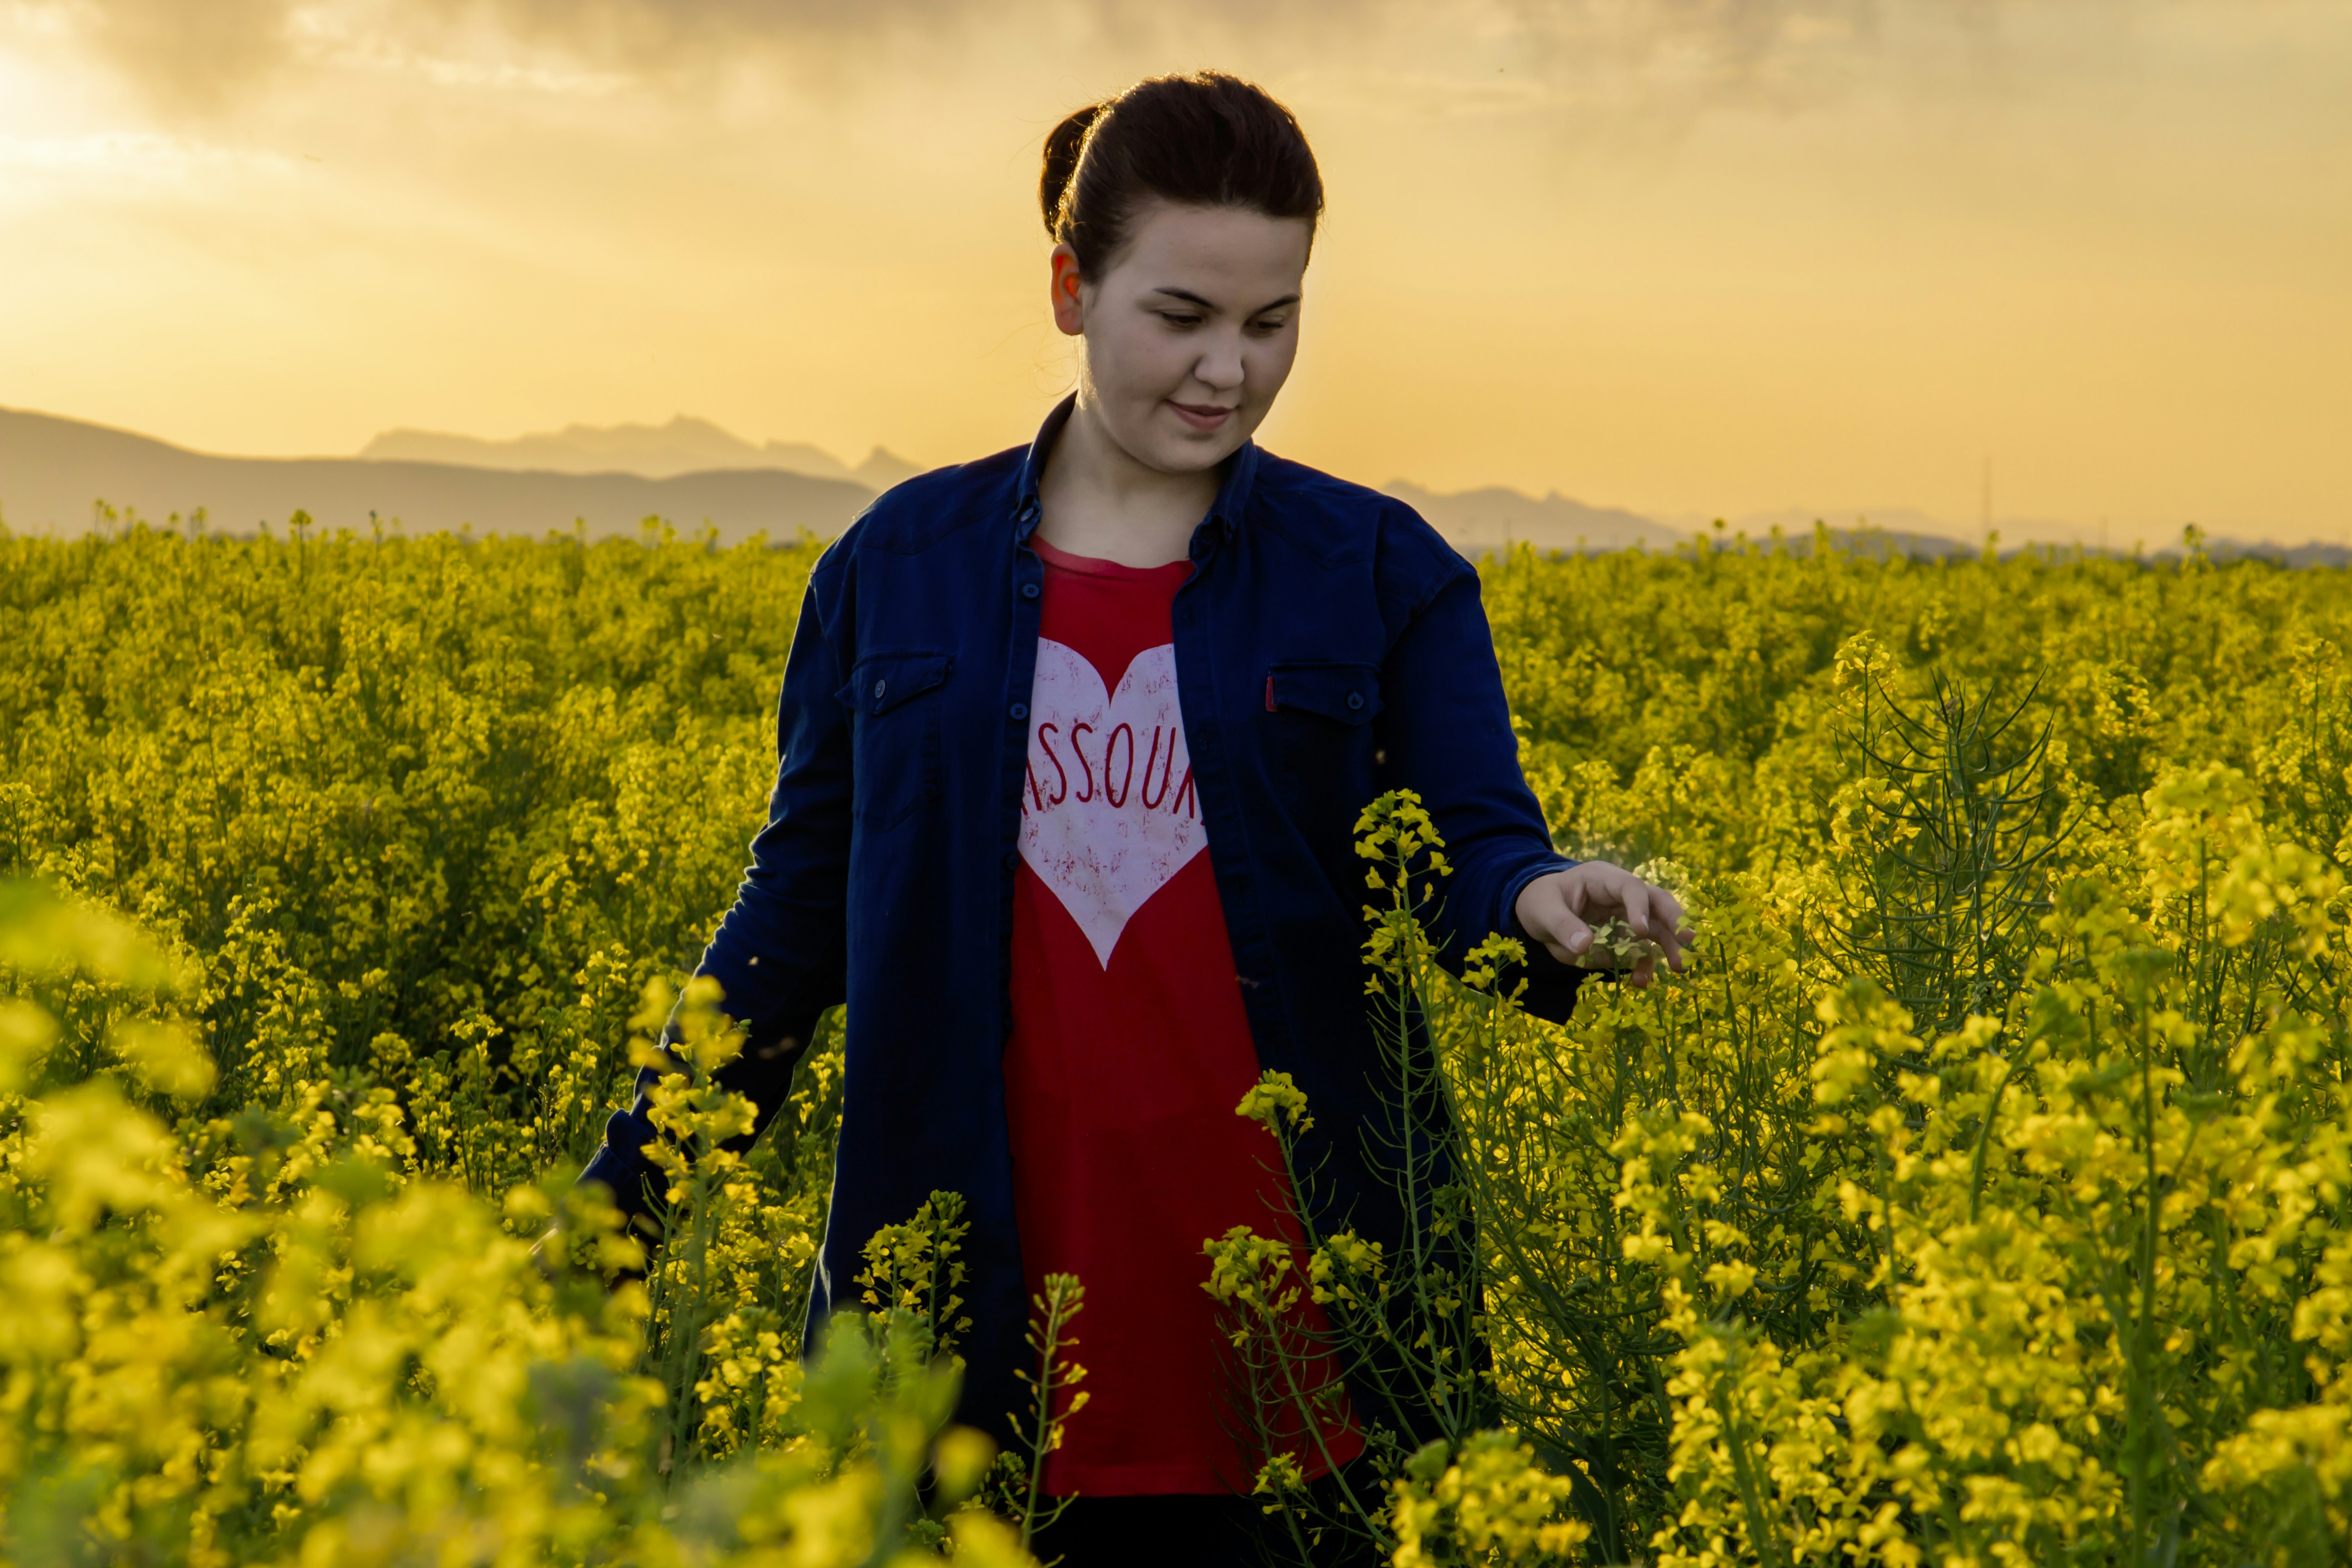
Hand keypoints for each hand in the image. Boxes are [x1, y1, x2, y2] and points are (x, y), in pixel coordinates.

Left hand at [1513, 862, 1694, 988]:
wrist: (1537, 914)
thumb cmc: (1540, 902)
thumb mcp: (1543, 910)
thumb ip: (1563, 925)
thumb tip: (1585, 945)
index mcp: (1603, 879)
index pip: (1630, 886)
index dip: (1639, 906)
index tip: (1641, 929)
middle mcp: (1622, 896)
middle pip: (1656, 902)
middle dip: (1674, 919)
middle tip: (1689, 940)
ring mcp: (1627, 918)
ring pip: (1657, 928)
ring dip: (1670, 946)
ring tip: (1680, 967)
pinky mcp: (1625, 940)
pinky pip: (1641, 952)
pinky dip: (1645, 966)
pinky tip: (1640, 982)